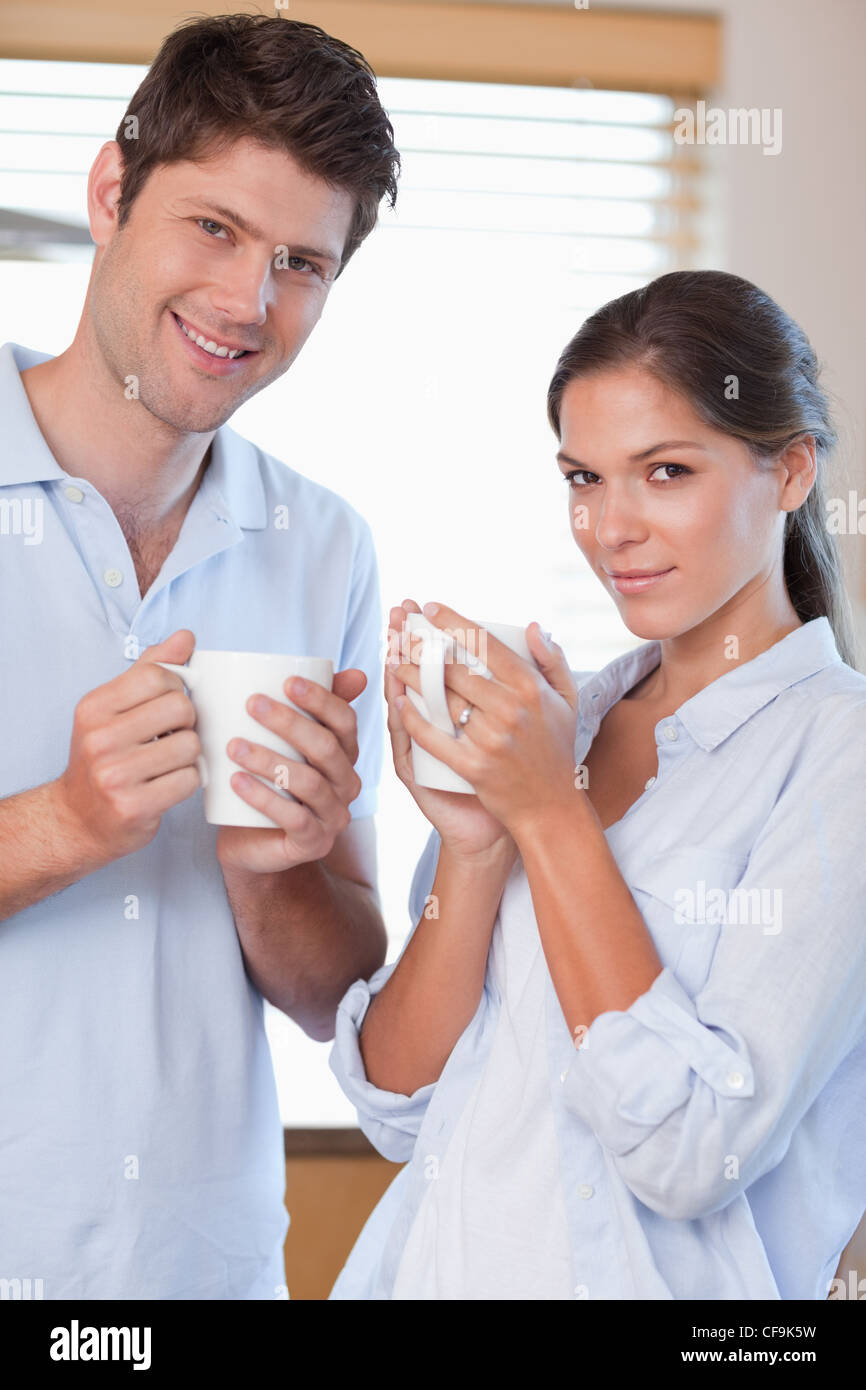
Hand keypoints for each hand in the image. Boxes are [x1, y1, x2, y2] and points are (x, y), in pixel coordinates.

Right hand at [54, 629, 201, 862]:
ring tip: (169, 761)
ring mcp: (115, 775)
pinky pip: (189, 780)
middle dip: (187, 722)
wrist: (78, 818)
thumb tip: (186, 637)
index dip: (176, 688)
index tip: (168, 704)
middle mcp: (99, 738)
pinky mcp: (134, 806)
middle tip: (172, 735)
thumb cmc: (105, 757)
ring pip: (190, 746)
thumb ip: (151, 669)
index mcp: (94, 707)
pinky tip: (168, 784)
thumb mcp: (115, 708)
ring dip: (189, 755)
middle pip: (181, 708)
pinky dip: (188, 782)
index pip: (158, 675)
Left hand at [215, 668, 365, 874]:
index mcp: (344, 754)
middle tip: (251, 704)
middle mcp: (347, 783)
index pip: (345, 721)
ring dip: (270, 760)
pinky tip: (237, 781)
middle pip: (326, 748)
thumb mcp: (278, 742)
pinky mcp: (313, 843)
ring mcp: (334, 816)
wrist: (248, 841)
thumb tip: (330, 667)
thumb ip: (296, 705)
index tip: (285, 681)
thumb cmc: (265, 782)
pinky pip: (294, 819)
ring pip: (308, 782)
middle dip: (290, 723)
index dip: (321, 699)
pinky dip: (264, 799)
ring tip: (234, 745)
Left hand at [391, 602, 579, 842]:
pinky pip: (434, 737)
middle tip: (400, 633)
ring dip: (411, 677)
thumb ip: (553, 660)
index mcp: (531, 688)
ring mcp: (491, 739)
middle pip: (455, 669)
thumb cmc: (557, 750)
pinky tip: (397, 702)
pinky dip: (412, 719)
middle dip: (422, 647)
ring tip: (393, 660)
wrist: (551, 808)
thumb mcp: (567, 701)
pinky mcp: (474, 766)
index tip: (430, 609)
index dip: (454, 623)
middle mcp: (510, 710)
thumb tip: (533, 626)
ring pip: (440, 699)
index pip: (486, 644)